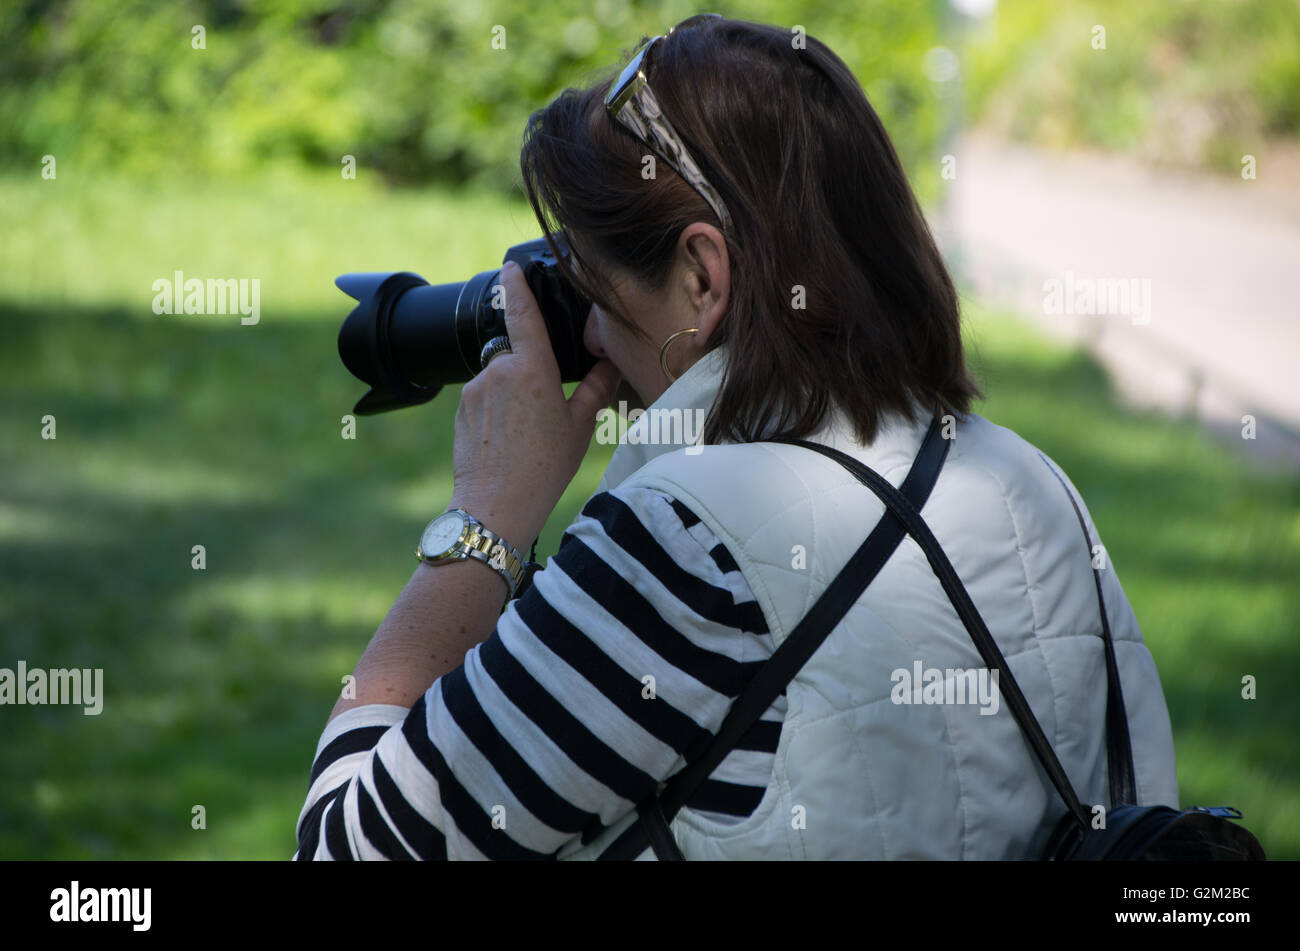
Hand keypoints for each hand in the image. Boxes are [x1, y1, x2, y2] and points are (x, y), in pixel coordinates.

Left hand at [448, 260, 620, 548]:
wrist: (496, 505)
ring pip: (499, 377)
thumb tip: (611, 363)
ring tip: (527, 436)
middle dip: (530, 372)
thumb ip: (595, 388)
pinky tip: (508, 442)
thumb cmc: (544, 468)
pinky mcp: (460, 409)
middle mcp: (499, 370)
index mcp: (533, 368)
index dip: (517, 285)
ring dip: (513, 394)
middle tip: (546, 413)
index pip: (523, 312)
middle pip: (516, 353)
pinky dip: (496, 411)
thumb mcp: (580, 426)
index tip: (511, 267)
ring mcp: (475, 389)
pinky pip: (483, 397)